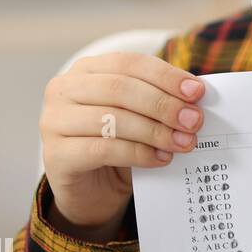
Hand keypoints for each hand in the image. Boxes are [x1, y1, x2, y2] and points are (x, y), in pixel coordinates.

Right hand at [39, 52, 204, 241]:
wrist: (92, 188)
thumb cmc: (120, 142)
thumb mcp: (141, 114)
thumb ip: (161, 100)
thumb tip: (197, 95)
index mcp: (87, 69)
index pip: (129, 63)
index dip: (166, 76)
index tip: (197, 92)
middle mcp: (64, 89)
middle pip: (120, 89)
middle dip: (163, 104)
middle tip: (194, 121)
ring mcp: (54, 121)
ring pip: (112, 119)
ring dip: (155, 131)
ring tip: (184, 142)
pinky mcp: (55, 155)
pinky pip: (102, 149)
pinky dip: (138, 153)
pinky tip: (161, 158)